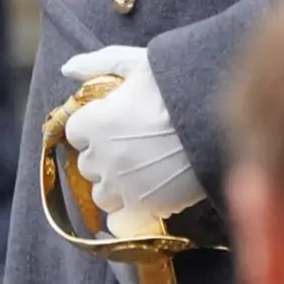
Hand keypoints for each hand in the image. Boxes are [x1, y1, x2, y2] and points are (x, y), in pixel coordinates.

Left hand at [62, 46, 205, 224]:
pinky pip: (120, 222)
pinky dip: (126, 215)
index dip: (92, 129)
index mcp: (93, 122)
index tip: (110, 126)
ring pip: (102, 195)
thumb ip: (95, 64)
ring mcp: (123, 185)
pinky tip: (141, 202)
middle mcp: (102, 156)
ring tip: (138, 175)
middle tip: (129, 149)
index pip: (75, 133)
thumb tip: (66, 69)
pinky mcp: (147, 207)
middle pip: (87, 166)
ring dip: (114, 187)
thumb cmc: (175, 86)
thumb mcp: (133, 62)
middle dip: (103, 158)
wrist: (216, 120)